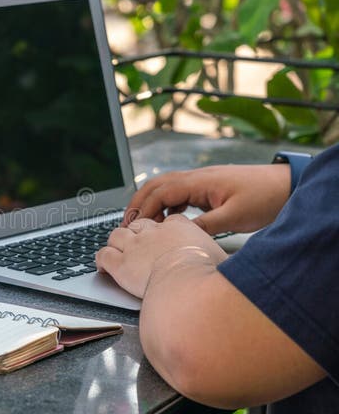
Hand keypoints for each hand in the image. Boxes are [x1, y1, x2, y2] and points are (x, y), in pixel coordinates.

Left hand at [96, 214, 226, 298]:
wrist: (189, 285)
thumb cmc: (210, 276)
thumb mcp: (221, 260)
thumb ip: (218, 258)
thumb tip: (230, 266)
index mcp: (180, 227)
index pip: (167, 222)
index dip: (163, 231)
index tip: (164, 240)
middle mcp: (154, 232)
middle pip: (139, 225)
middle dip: (137, 234)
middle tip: (137, 246)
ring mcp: (135, 246)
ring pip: (118, 235)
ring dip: (116, 243)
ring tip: (117, 252)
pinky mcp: (120, 263)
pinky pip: (104, 255)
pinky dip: (101, 260)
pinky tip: (102, 266)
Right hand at [122, 164, 290, 234]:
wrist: (285, 186)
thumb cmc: (263, 198)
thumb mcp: (234, 217)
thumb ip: (205, 226)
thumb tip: (178, 236)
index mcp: (200, 182)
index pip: (160, 192)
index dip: (142, 208)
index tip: (131, 226)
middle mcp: (197, 178)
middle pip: (156, 185)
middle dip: (138, 204)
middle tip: (127, 225)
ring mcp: (201, 182)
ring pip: (166, 189)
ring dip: (151, 204)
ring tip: (143, 226)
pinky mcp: (207, 188)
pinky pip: (179, 194)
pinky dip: (167, 206)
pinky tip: (169, 222)